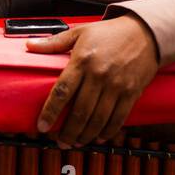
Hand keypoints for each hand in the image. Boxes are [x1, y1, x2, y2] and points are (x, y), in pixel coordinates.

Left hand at [25, 15, 159, 147]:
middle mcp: (99, 75)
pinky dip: (107, 132)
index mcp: (82, 60)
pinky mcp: (131, 92)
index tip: (42, 127)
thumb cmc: (110, 32)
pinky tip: (98, 138)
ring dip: (85, 136)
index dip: (50, 112)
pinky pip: (118, 118)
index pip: (62, 91)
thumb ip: (54, 42)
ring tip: (75, 143)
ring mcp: (116, 85)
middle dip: (68, 132)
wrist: (145, 32)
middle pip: (80, 112)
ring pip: (98, 119)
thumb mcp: (80, 32)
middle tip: (60, 142)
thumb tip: (29, 46)